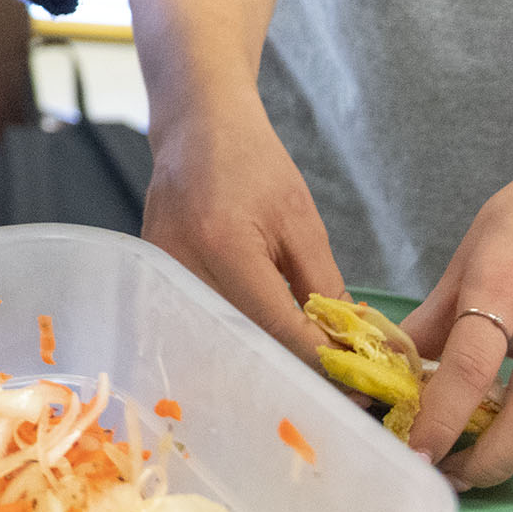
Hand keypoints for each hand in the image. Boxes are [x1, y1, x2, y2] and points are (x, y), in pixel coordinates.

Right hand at [140, 93, 344, 363]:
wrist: (198, 126)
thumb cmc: (254, 163)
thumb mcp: (301, 220)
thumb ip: (324, 285)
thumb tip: (350, 345)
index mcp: (225, 247)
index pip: (277, 327)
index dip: (320, 359)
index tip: (357, 385)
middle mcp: (184, 267)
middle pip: (247, 343)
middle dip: (296, 367)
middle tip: (338, 385)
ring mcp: (162, 276)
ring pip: (222, 340)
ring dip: (266, 357)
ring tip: (309, 367)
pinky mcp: (155, 280)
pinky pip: (202, 323)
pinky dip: (238, 338)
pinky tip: (267, 343)